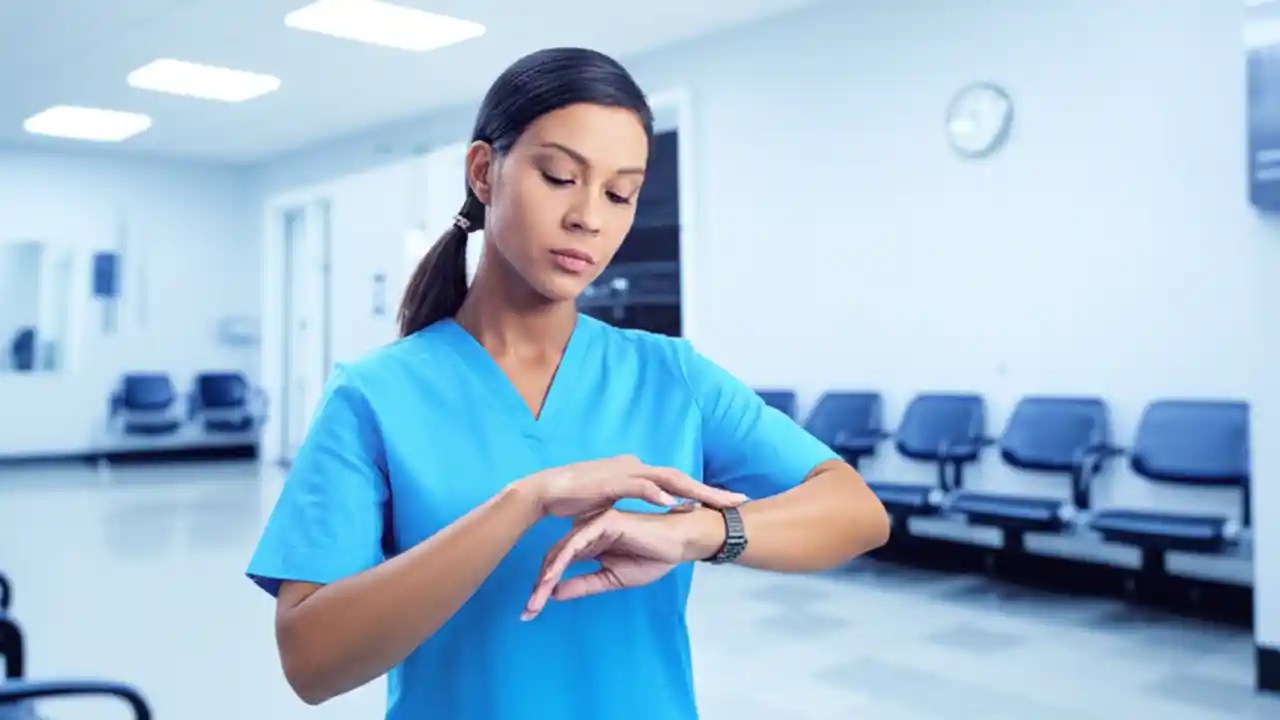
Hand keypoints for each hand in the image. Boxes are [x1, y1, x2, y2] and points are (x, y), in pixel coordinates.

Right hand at [517, 454, 747, 518]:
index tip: (727, 502)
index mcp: (637, 472)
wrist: (546, 490)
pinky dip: (656, 494)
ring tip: (717, 501)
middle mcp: (635, 467)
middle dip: (710, 490)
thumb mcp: (613, 498)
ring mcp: (624, 471)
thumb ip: (632, 497)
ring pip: (667, 478)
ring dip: (693, 489)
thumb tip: (654, 503)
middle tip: (740, 500)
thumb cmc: (576, 496)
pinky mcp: (609, 481)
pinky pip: (638, 487)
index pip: (677, 481)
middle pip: (681, 477)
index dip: (703, 491)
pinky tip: (675, 502)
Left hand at [521, 507, 723, 620]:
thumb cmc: (651, 557)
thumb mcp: (612, 579)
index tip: (531, 611)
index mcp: (588, 542)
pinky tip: (553, 578)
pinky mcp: (604, 522)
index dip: (544, 587)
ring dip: (547, 577)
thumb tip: (554, 594)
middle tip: (528, 611)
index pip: (559, 564)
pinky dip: (563, 561)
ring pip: (562, 551)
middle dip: (540, 586)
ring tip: (536, 600)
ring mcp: (593, 524)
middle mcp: (586, 531)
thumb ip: (584, 584)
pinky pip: (578, 543)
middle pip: (554, 558)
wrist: (679, 545)